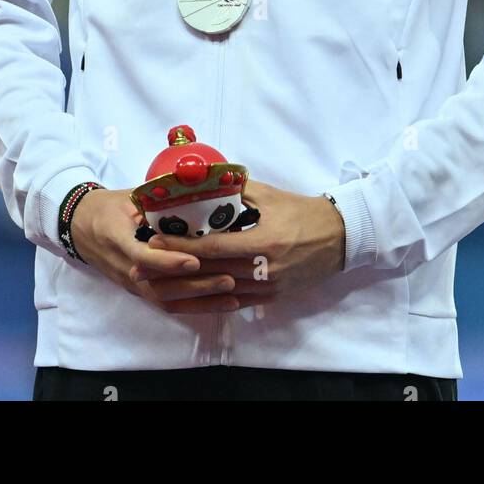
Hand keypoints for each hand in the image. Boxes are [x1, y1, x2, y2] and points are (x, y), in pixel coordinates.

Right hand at [68, 187, 247, 314]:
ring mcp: (131, 284)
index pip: (143, 257)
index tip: (195, 260)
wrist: (79, 227)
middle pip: (160, 288)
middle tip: (228, 279)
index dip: (168, 262)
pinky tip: (218, 303)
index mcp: (117, 239)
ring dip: (199, 301)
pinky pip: (166, 303)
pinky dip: (193, 305)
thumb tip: (196, 191)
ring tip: (232, 295)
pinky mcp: (138, 291)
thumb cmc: (108, 207)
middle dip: (196, 286)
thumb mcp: (128, 198)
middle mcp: (124, 268)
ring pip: (165, 300)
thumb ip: (156, 201)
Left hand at [128, 178, 345, 312]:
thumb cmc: (302, 211)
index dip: (181, 248)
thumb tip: (206, 182)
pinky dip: (213, 299)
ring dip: (188, 290)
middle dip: (174, 272)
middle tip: (143, 267)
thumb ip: (236, 192)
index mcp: (261, 242)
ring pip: (220, 292)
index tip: (155, 243)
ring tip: (159, 285)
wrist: (340, 237)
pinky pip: (237, 301)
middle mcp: (263, 269)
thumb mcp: (269, 195)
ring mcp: (269, 287)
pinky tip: (192, 297)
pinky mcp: (274, 297)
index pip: (212, 248)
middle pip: (210, 274)